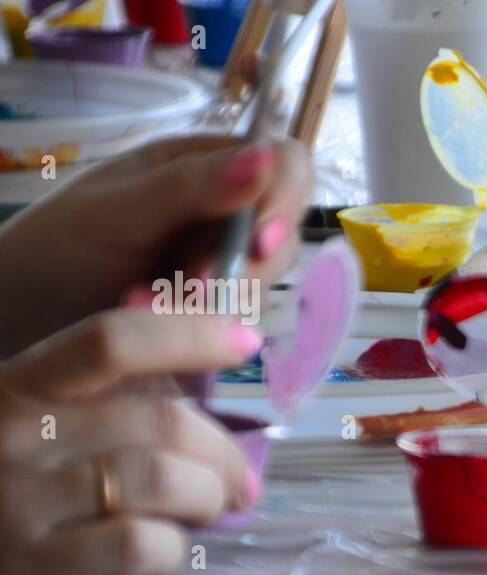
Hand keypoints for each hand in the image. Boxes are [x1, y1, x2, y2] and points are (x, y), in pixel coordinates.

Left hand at [0, 135, 312, 355]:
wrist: (12, 324)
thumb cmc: (49, 256)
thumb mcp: (115, 213)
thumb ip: (191, 187)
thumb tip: (268, 157)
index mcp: (198, 166)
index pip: (284, 164)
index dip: (285, 200)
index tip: (262, 244)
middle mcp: (219, 212)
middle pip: (282, 232)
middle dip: (245, 266)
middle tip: (192, 290)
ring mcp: (220, 266)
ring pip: (266, 282)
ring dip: (218, 303)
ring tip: (146, 308)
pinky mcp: (215, 317)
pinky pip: (242, 321)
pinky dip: (208, 331)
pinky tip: (159, 329)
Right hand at [0, 307, 263, 574]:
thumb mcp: (30, 422)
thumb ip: (102, 397)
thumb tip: (200, 380)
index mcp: (23, 384)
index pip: (114, 341)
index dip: (191, 335)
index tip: (247, 342)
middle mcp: (18, 433)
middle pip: (162, 423)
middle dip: (223, 454)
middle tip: (239, 482)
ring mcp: (22, 499)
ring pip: (163, 481)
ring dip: (207, 498)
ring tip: (207, 512)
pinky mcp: (36, 566)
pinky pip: (139, 544)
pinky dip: (172, 547)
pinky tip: (163, 549)